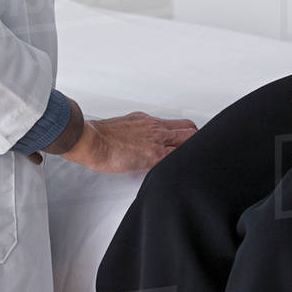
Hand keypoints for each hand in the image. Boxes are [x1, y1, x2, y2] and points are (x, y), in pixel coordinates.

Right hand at [58, 111, 197, 172]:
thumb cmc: (102, 135)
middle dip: (197, 140)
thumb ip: (138, 130)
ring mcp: (157, 140)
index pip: (178, 123)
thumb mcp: (125, 124)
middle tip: (199, 152)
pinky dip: (182, 163)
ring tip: (195, 161)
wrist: (93, 140)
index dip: (189, 133)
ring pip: (188, 140)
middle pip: (189, 129)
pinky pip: (176, 157)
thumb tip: (141, 138)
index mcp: (149, 120)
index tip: (192, 141)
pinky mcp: (153, 155)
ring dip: (193, 150)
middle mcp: (156, 127)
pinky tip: (185, 171)